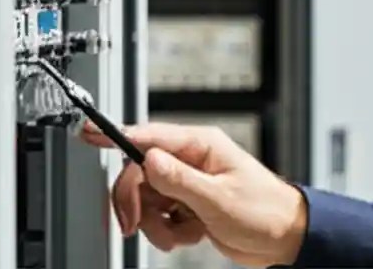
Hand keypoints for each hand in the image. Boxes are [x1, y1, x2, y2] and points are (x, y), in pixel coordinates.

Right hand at [81, 121, 308, 266]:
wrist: (284, 238)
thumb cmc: (265, 211)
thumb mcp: (219, 198)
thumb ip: (180, 180)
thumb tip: (149, 161)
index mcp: (200, 146)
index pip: (149, 135)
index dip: (116, 135)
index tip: (88, 133)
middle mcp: (191, 161)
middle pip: (138, 173)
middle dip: (136, 203)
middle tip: (137, 224)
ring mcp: (188, 184)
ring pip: (146, 200)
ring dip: (157, 223)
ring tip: (183, 231)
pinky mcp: (188, 205)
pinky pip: (159, 217)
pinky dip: (169, 232)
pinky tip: (192, 234)